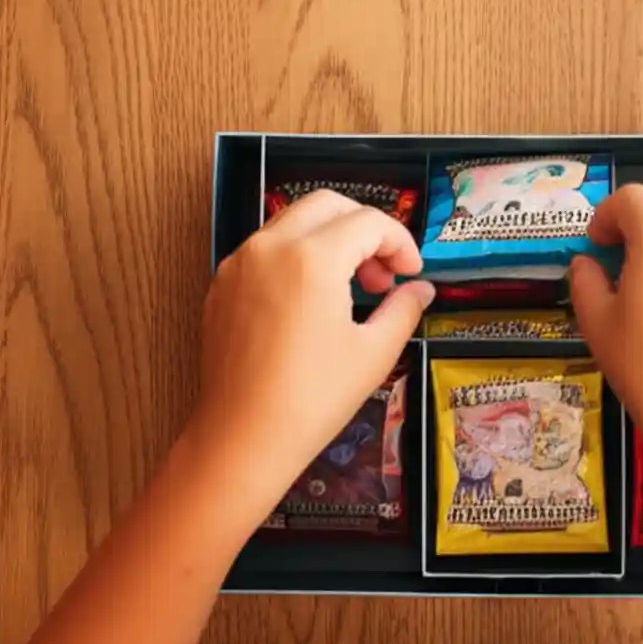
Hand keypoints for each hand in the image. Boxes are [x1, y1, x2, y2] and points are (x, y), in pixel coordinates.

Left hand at [194, 190, 433, 508]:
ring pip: (292, 222)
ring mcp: (240, 263)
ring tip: (348, 290)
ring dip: (329, 240)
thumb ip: (402, 309)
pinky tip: (310, 303)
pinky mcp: (221, 285)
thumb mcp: (373, 354)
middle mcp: (271, 246)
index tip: (411, 274)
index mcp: (313, 257)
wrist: (242, 437)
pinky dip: (296, 257)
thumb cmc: (314, 398)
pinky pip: (265, 250)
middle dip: (364, 229)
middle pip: (328, 206)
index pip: (369, 222)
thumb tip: (421, 290)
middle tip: (382, 275)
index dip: (400, 243)